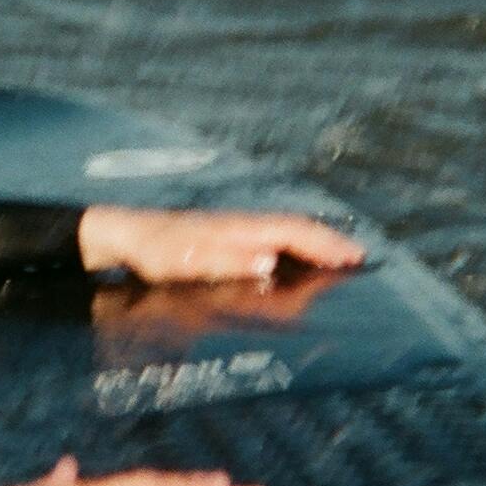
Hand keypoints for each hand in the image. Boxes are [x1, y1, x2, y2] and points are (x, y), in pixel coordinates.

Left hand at [77, 206, 365, 284]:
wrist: (125, 234)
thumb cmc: (155, 251)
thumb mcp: (187, 262)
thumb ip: (228, 261)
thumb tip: (271, 259)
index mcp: (239, 227)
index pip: (294, 231)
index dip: (326, 245)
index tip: (355, 258)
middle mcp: (242, 224)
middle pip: (296, 228)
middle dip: (329, 241)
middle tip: (360, 259)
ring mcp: (235, 228)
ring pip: (285, 231)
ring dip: (314, 243)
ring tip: (339, 259)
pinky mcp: (225, 236)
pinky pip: (271, 237)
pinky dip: (293, 246)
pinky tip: (295, 259)